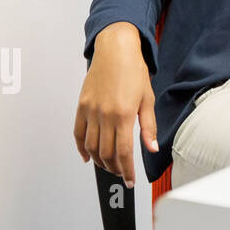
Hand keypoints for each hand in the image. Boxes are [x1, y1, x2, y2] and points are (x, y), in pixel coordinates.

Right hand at [73, 23, 157, 187]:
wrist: (115, 50)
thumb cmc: (133, 70)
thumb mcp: (147, 98)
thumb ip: (148, 126)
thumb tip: (151, 147)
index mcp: (123, 114)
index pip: (123, 152)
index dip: (127, 170)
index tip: (130, 180)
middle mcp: (104, 115)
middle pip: (106, 153)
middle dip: (115, 168)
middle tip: (122, 174)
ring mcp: (90, 111)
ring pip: (91, 147)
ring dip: (99, 161)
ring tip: (109, 166)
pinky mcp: (81, 107)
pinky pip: (78, 133)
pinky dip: (82, 148)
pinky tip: (88, 157)